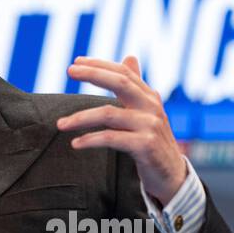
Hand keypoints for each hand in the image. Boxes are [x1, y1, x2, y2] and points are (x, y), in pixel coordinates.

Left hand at [58, 55, 187, 205]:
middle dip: (93, 74)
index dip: (99, 65)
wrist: (172, 175)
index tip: (76, 62)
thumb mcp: (146, 112)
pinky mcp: (146, 145)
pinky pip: (111, 138)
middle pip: (120, 82)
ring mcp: (150, 125)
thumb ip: (136, 87)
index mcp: (149, 97)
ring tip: (61, 124)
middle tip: (69, 71)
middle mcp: (151, 107)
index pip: (123, 73)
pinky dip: (91, 140)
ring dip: (80, 118)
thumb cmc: (153, 142)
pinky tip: (76, 143)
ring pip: (109, 114)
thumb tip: (129, 57)